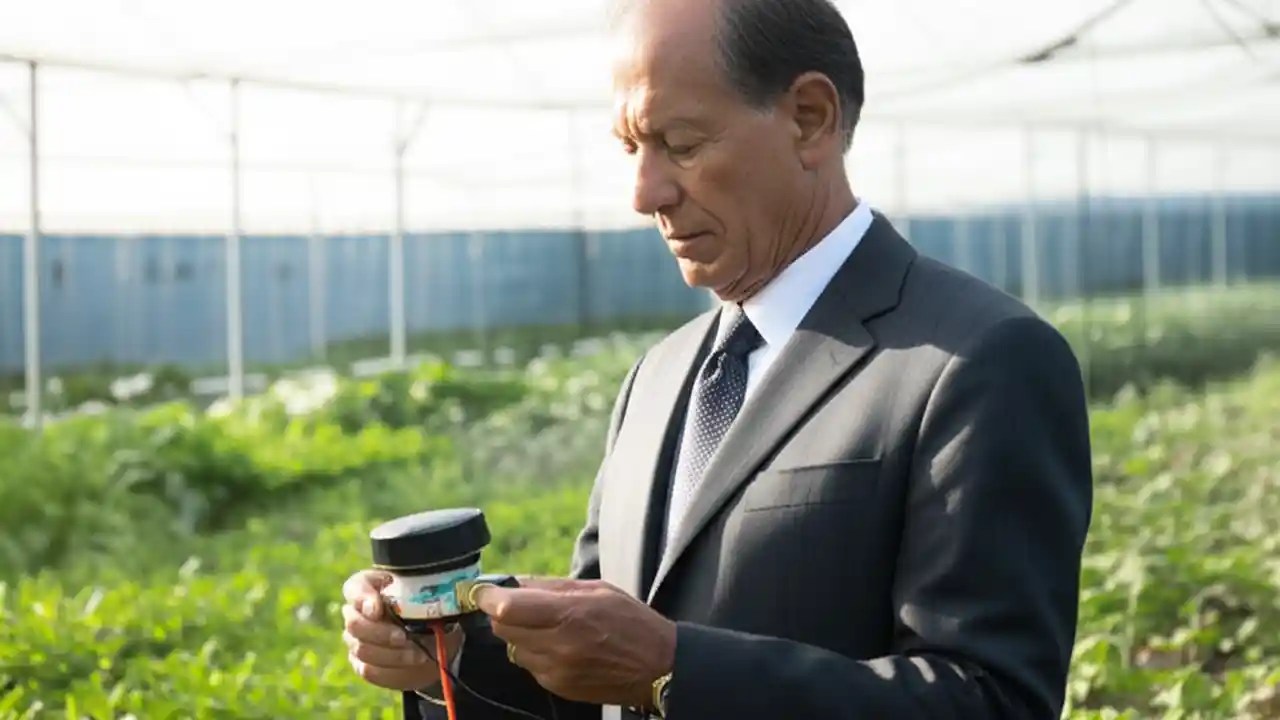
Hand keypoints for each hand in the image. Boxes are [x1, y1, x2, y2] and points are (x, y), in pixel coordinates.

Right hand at [342, 569, 462, 691]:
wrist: (437, 637)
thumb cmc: (430, 607)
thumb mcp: (430, 595)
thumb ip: (421, 592)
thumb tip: (424, 598)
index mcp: (370, 587)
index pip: (354, 588)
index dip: (362, 599)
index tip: (377, 609)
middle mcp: (356, 613)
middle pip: (354, 623)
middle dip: (380, 633)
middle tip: (403, 637)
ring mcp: (356, 640)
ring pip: (362, 649)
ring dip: (392, 654)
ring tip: (418, 654)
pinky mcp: (362, 663)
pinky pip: (370, 670)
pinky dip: (393, 668)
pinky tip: (412, 663)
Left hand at [474, 578, 675, 707]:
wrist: (657, 668)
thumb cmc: (631, 621)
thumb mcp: (597, 590)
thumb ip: (552, 586)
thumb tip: (515, 581)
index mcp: (569, 614)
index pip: (507, 607)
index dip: (488, 596)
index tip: (481, 589)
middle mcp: (557, 645)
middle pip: (502, 628)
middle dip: (504, 613)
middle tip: (519, 603)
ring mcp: (554, 670)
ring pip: (512, 648)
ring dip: (519, 634)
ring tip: (548, 626)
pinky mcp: (556, 687)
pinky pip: (529, 665)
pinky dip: (535, 652)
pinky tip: (559, 646)